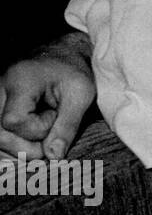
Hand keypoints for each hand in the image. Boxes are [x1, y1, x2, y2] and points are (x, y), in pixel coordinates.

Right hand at [0, 32, 95, 160]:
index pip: (14, 121)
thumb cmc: (73, 73)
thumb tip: (53, 157)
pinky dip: (15, 145)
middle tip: (51, 128)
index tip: (56, 116)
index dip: (38, 128)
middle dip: (29, 144)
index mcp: (19, 82)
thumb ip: (67, 126)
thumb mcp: (81, 95)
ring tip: (42, 128)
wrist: (61, 57)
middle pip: (0, 134)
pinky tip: (31, 138)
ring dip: (22, 146)